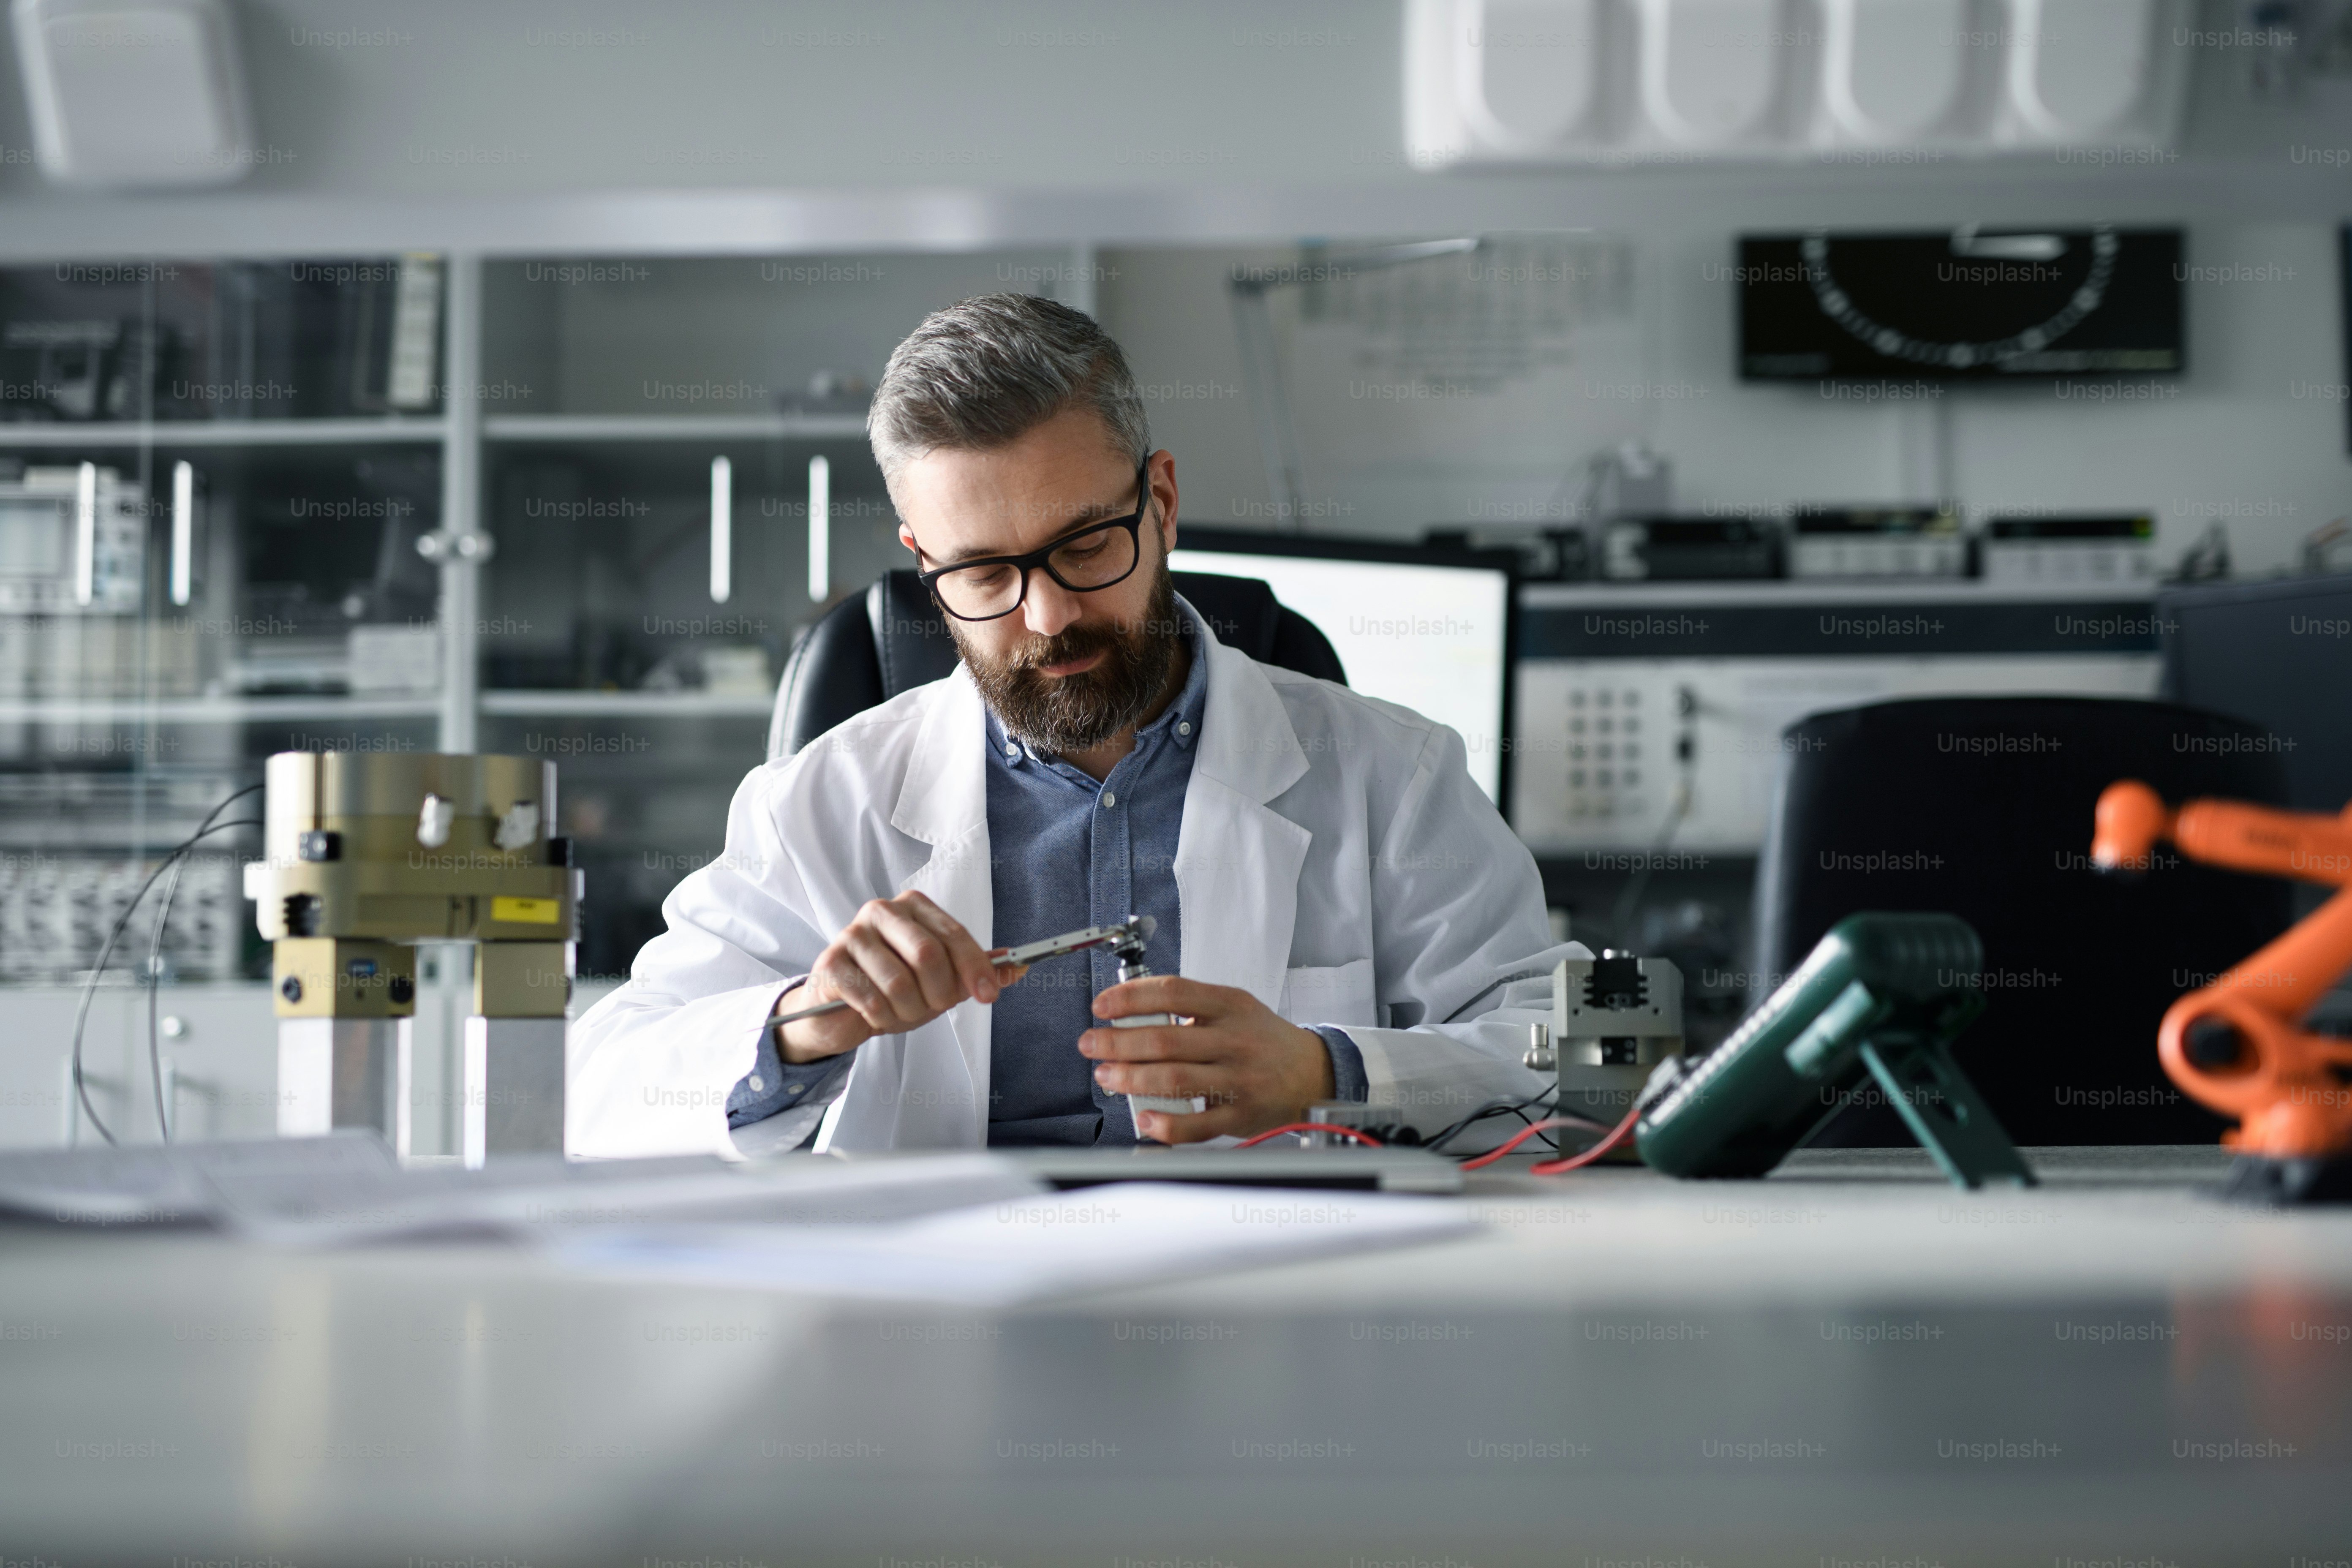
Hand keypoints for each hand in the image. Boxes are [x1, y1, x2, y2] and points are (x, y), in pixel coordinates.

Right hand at [777, 892, 1027, 1062]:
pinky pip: (871, 999)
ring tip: (900, 1012)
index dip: (975, 968)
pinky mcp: (830, 963)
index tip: (989, 996)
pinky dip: (881, 1017)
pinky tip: (874, 1014)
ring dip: (908, 1010)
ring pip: (899, 982)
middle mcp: (882, 911)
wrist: (839, 1012)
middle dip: (938, 994)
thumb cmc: (894, 989)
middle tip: (932, 1007)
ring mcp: (852, 934)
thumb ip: (977, 972)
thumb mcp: (942, 981)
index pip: (953, 935)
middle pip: (928, 955)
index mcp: (914, 907)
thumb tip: (1020, 967)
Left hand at [1079, 976, 1335, 1144]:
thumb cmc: (1263, 1040)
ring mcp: (1239, 1079)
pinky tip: (1145, 1118)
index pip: (1172, 992)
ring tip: (1107, 1076)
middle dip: (1117, 1043)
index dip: (1129, 997)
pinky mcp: (1241, 1114)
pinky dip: (1166, 1124)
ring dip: (1131, 1079)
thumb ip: (1191, 1008)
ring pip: (1174, 1079)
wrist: (1314, 1073)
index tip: (1102, 1005)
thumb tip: (1130, 1016)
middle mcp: (1234, 1040)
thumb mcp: (1235, 1008)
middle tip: (1091, 1045)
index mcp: (1230, 1005)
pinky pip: (1197, 1124)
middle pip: (1164, 1040)